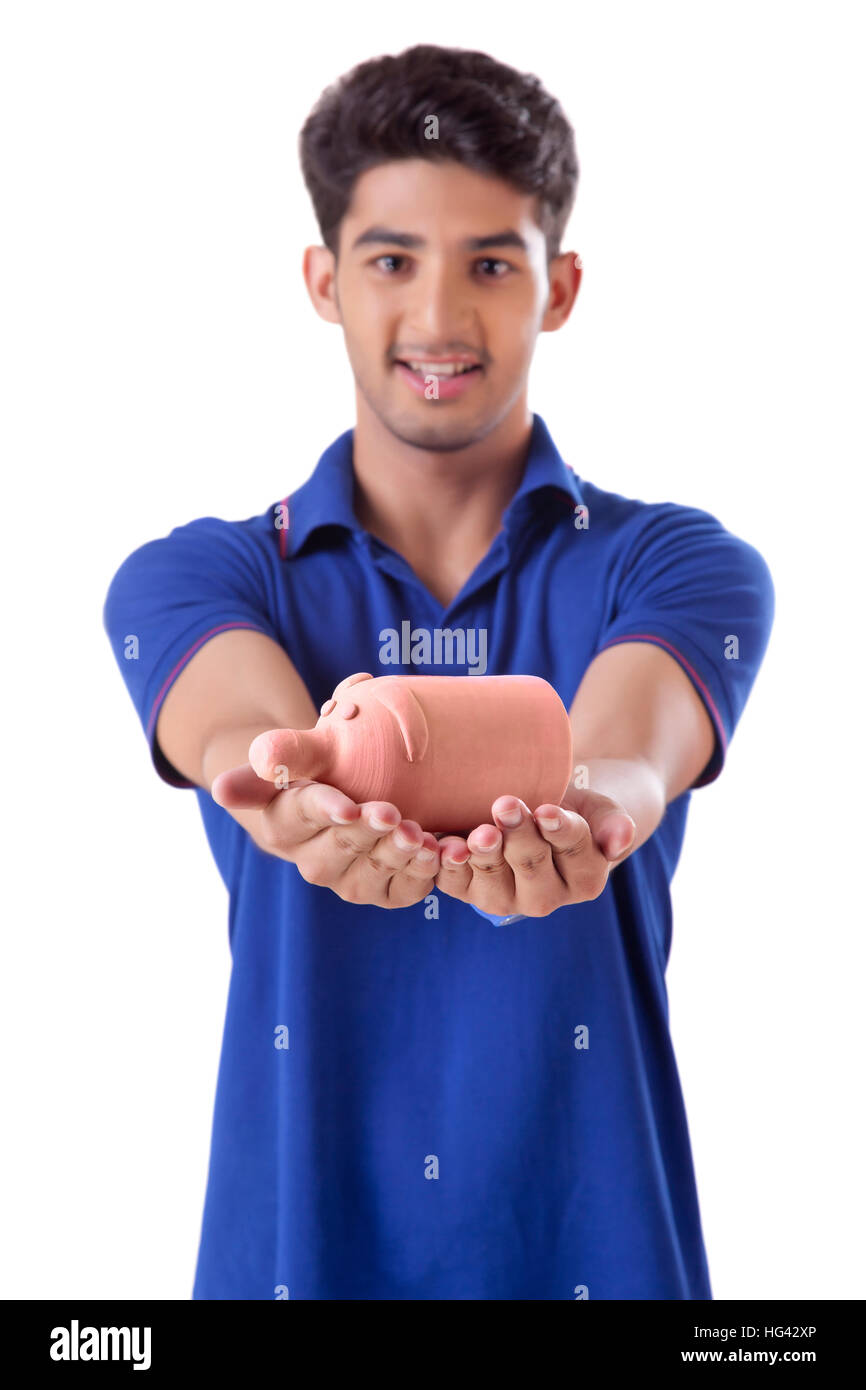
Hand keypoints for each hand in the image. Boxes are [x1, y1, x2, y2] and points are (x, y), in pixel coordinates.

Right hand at [211, 759, 441, 908]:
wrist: (361, 786)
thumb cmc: (327, 765)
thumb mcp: (309, 750)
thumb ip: (282, 753)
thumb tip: (221, 789)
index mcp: (285, 821)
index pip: (300, 815)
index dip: (323, 811)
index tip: (346, 806)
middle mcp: (312, 858)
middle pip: (337, 850)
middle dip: (365, 833)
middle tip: (391, 814)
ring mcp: (348, 880)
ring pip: (368, 878)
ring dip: (394, 857)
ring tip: (417, 836)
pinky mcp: (383, 892)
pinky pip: (400, 893)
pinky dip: (419, 877)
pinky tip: (435, 854)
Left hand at [433, 790, 635, 918]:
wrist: (538, 810)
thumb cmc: (574, 807)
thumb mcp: (599, 809)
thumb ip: (614, 823)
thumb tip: (620, 841)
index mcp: (585, 880)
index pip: (575, 855)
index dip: (560, 832)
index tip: (547, 810)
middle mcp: (545, 898)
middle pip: (532, 867)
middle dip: (519, 836)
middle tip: (506, 805)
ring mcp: (505, 899)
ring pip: (494, 883)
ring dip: (484, 856)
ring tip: (479, 833)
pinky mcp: (470, 891)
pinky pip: (456, 885)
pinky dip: (450, 867)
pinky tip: (447, 847)